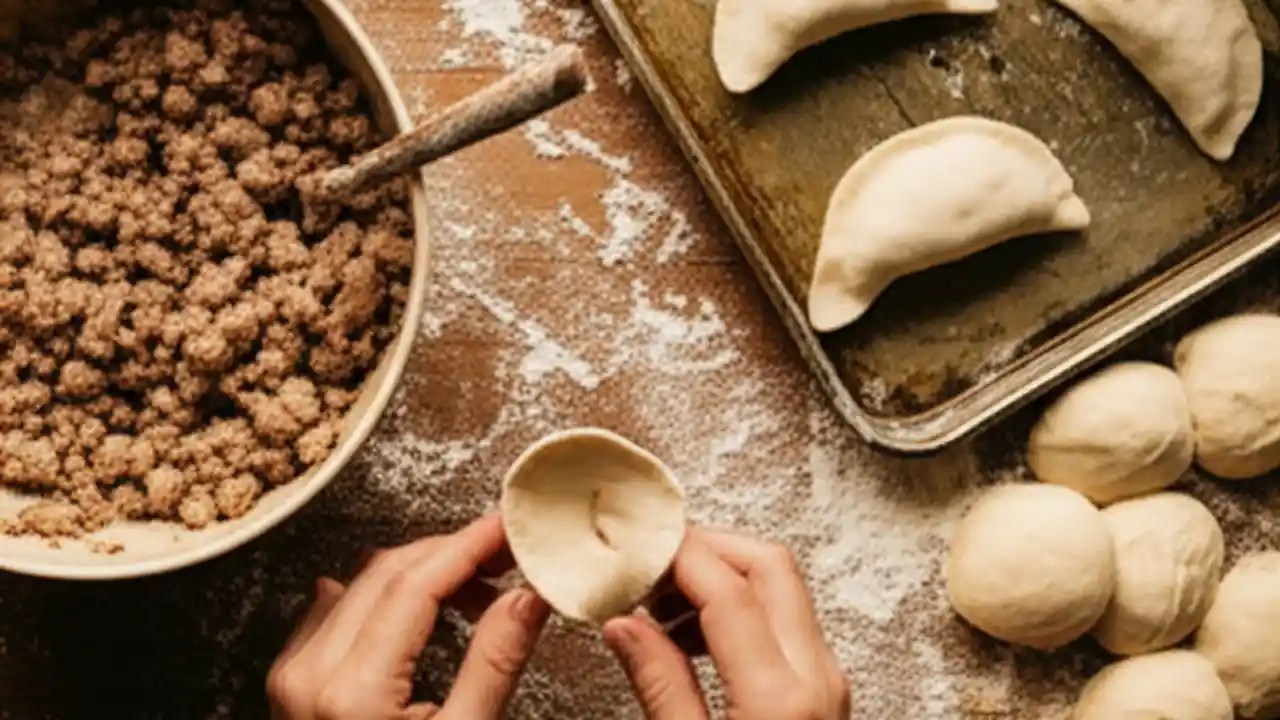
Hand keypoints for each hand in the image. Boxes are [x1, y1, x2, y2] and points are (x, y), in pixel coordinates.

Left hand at [267, 514, 550, 719]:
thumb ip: (494, 663)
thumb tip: (527, 597)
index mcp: (352, 692)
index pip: (418, 584)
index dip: (469, 546)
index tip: (508, 529)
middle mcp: (309, 673)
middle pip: (387, 572)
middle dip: (451, 552)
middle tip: (505, 556)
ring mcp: (292, 676)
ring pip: (362, 583)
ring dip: (422, 573)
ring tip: (478, 589)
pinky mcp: (290, 681)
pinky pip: (337, 610)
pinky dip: (386, 596)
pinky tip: (424, 609)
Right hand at [603, 528, 849, 719]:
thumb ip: (661, 689)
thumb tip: (626, 627)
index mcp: (782, 699)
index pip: (729, 590)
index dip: (678, 555)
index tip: (636, 547)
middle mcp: (818, 678)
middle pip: (769, 566)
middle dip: (705, 548)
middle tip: (649, 564)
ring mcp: (828, 681)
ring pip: (782, 587)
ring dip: (722, 576)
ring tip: (661, 604)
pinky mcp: (825, 690)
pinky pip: (786, 621)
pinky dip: (740, 607)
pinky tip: (695, 634)